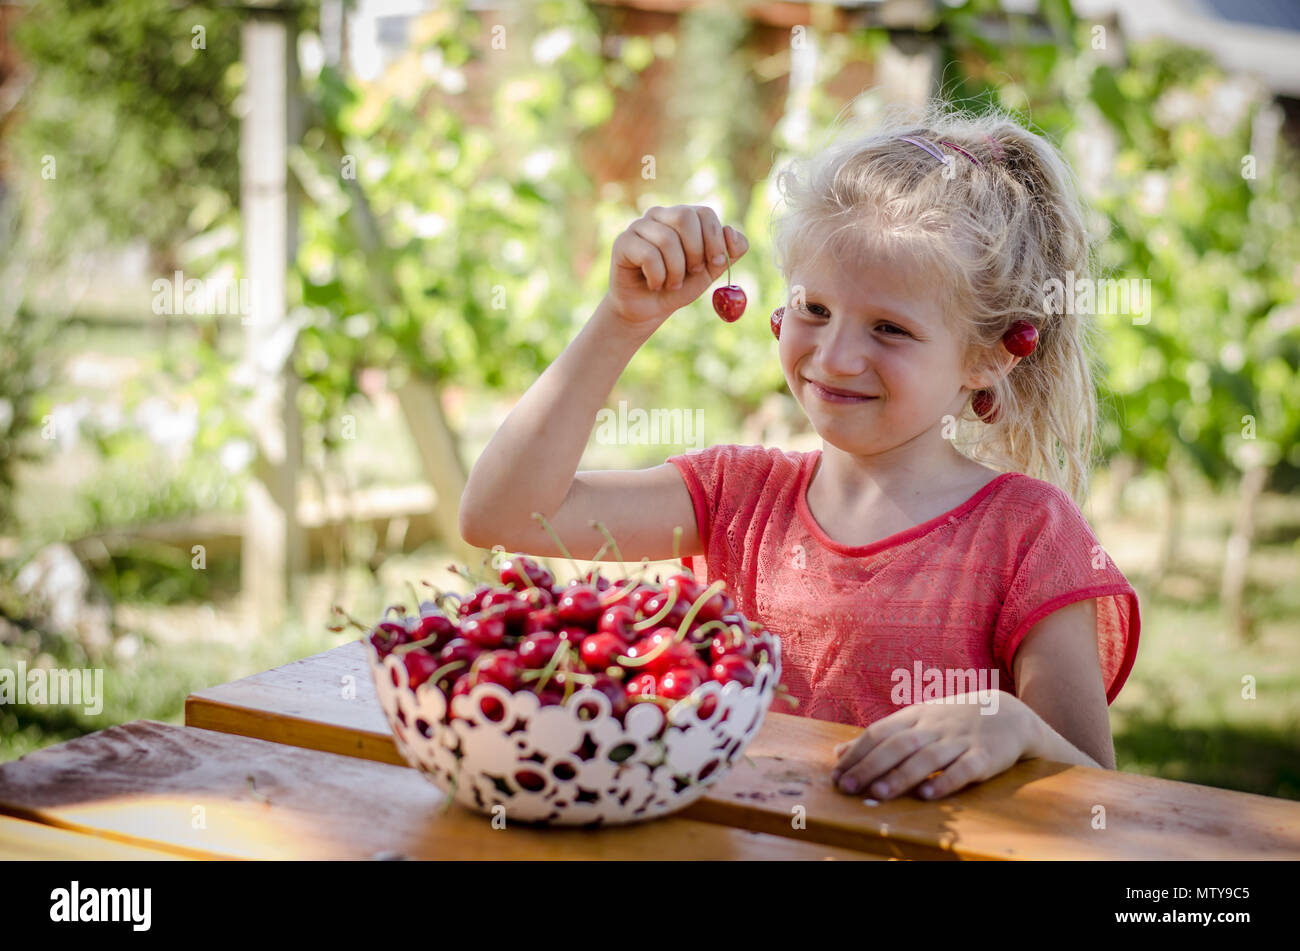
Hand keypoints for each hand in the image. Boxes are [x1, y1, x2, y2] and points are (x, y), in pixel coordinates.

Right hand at [604, 205, 747, 334]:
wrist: (648, 309)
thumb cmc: (678, 286)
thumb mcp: (710, 272)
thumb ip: (729, 253)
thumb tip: (730, 231)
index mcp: (684, 217)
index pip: (704, 213)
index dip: (714, 238)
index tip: (715, 263)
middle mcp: (660, 215)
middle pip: (684, 216)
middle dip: (695, 251)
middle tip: (692, 272)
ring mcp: (639, 226)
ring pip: (667, 239)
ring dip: (675, 270)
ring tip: (672, 284)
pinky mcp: (623, 242)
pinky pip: (647, 254)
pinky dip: (657, 276)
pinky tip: (654, 284)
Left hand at [830, 691, 1032, 800]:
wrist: (1009, 713)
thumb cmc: (953, 720)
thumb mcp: (916, 721)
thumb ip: (879, 737)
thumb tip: (838, 752)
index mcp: (915, 716)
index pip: (879, 732)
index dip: (857, 753)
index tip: (836, 774)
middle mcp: (934, 727)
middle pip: (898, 745)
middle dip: (870, 766)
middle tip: (848, 787)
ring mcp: (960, 740)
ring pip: (927, 758)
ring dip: (901, 776)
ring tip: (879, 793)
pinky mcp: (985, 755)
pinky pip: (964, 769)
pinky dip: (945, 782)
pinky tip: (928, 795)